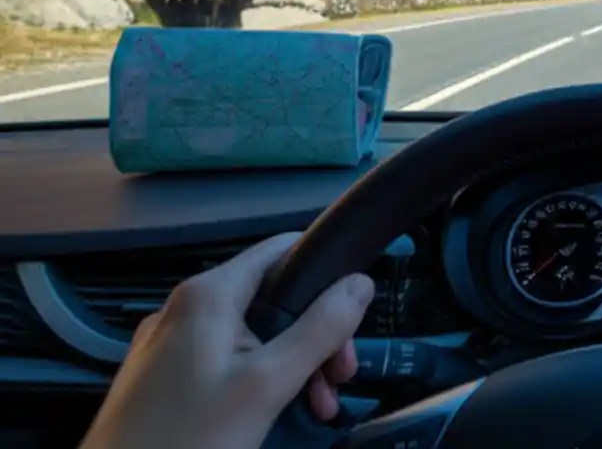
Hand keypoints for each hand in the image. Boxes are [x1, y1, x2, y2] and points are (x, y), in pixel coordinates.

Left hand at [80, 233, 373, 448]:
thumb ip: (319, 330)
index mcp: (208, 295)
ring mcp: (170, 345)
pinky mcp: (164, 378)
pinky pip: (226, 363)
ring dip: (294, 365)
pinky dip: (260, 381)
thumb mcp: (268, 383)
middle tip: (339, 377)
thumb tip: (359, 284)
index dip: (325, 272)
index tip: (354, 313)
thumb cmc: (187, 438)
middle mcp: (184, 309)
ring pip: (252, 337)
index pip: (280, 250)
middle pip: (271, 301)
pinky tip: (277, 413)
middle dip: (315, 336)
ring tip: (316, 406)